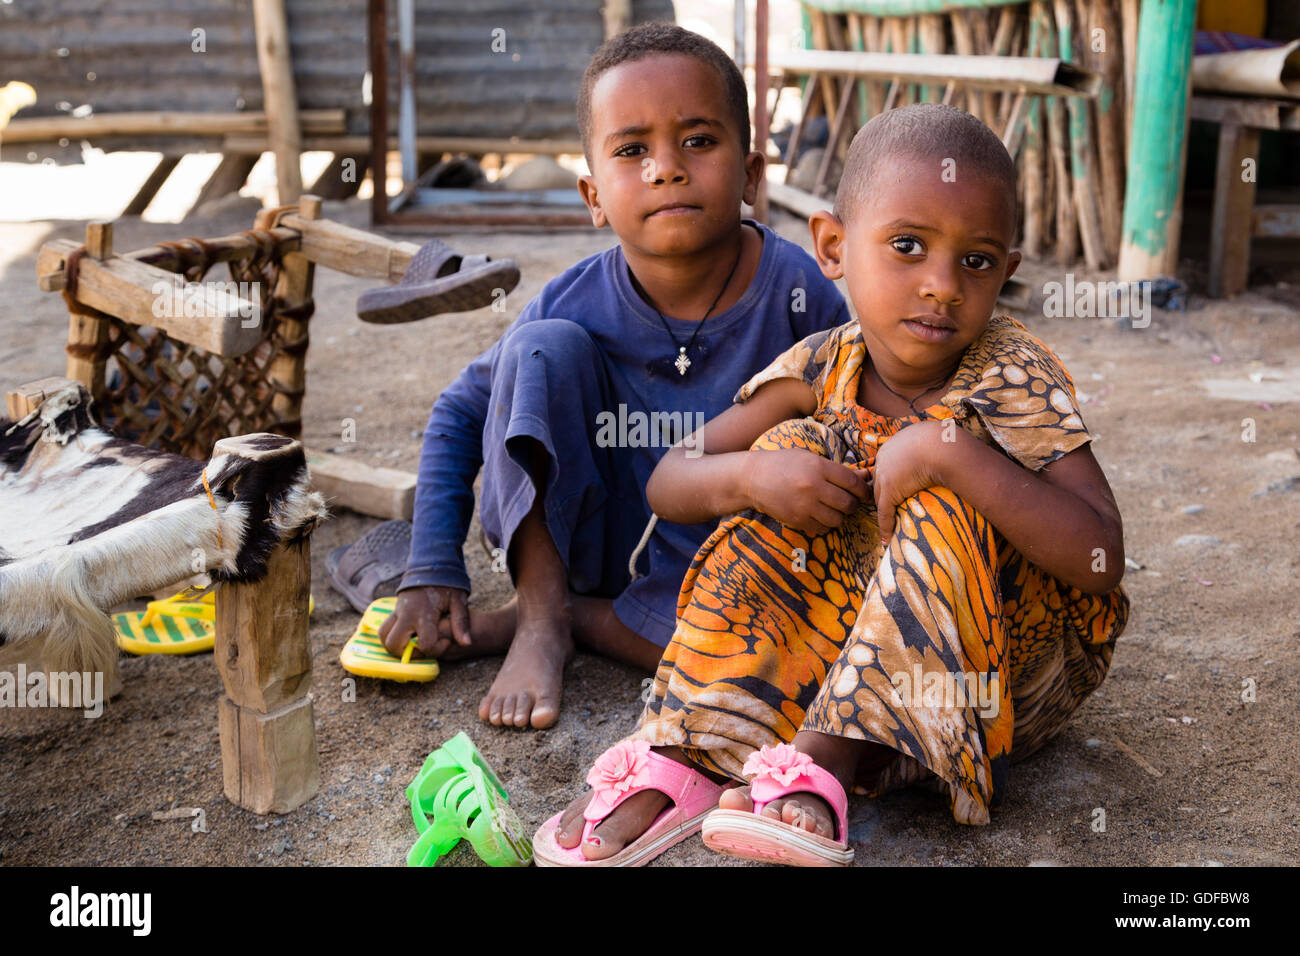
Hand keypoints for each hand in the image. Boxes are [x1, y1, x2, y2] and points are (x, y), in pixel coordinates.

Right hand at [378, 586, 470, 657]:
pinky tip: (409, 637)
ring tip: (415, 644)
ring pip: (383, 637)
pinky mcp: (393, 610)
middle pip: (393, 645)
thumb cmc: (447, 584)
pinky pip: (384, 629)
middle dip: (408, 654)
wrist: (430, 565)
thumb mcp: (458, 601)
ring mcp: (396, 612)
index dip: (436, 649)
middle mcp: (405, 614)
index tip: (446, 641)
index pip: (424, 644)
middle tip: (425, 648)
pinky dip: (392, 637)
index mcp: (423, 613)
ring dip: (396, 647)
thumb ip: (461, 623)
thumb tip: (467, 644)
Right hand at [745, 448, 870, 535]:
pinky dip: (824, 525)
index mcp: (818, 467)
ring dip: (839, 516)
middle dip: (853, 505)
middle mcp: (813, 487)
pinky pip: (821, 529)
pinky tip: (819, 515)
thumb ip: (837, 470)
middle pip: (848, 503)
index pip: (852, 482)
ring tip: (833, 509)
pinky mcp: (796, 520)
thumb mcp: (810, 459)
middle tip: (849, 502)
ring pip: (837, 519)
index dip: (863, 489)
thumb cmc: (783, 464)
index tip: (864, 492)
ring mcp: (804, 506)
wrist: (752, 478)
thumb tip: (866, 476)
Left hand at [872, 420, 950, 542]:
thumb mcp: (939, 441)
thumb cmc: (948, 443)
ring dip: (885, 511)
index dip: (893, 479)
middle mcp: (885, 457)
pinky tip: (887, 538)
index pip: (888, 466)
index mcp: (896, 444)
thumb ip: (937, 446)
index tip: (898, 489)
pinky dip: (886, 525)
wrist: (943, 446)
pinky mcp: (889, 490)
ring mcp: (884, 474)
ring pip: (880, 497)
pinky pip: (885, 512)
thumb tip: (951, 445)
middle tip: (892, 509)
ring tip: (889, 524)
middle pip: (880, 481)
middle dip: (885, 495)